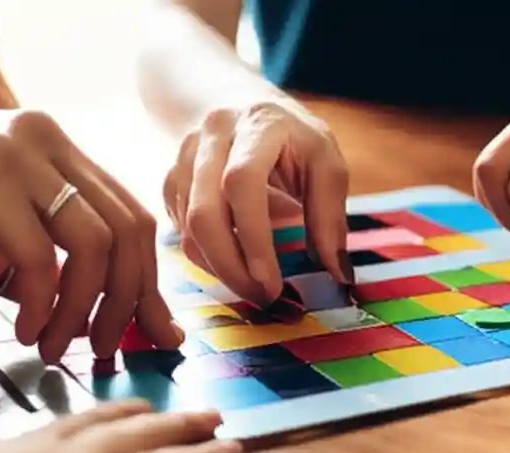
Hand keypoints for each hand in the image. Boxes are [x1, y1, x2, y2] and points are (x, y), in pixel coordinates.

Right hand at [0, 109, 181, 361]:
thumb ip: (54, 272)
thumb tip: (108, 324)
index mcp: (59, 150)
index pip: (131, 217)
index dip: (147, 282)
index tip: (153, 334)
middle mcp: (48, 140)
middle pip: (128, 230)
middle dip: (127, 302)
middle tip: (105, 350)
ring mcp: (19, 151)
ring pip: (96, 243)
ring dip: (83, 310)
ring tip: (55, 347)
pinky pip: (39, 254)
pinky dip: (41, 302)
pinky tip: (22, 330)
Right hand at [163, 100, 351, 306]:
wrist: (236, 98)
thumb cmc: (290, 136)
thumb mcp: (324, 160)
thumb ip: (330, 214)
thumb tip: (338, 273)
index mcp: (258, 123)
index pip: (242, 183)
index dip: (253, 238)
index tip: (273, 282)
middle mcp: (213, 134)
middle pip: (204, 211)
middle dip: (232, 266)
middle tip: (263, 297)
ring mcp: (185, 155)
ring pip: (187, 226)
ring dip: (219, 267)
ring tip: (253, 289)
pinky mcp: (171, 177)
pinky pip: (179, 229)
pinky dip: (205, 256)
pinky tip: (232, 266)